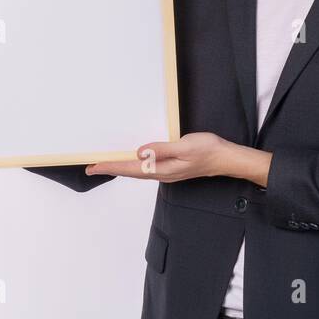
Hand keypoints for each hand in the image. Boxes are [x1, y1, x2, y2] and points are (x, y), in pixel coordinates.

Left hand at [85, 132, 231, 182]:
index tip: (94, 167)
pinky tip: (133, 161)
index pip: (130, 168)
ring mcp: (167, 173)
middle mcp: (162, 173)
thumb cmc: (208, 151)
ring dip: (121, 168)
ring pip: (138, 172)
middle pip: (130, 172)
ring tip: (107, 165)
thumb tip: (140, 152)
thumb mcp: (185, 145)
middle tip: (92, 167)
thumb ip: (162, 149)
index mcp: (162, 169)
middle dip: (111, 169)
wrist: (226, 159)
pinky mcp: (171, 169)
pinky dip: (134, 166)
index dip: (111, 167)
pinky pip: (146, 169)